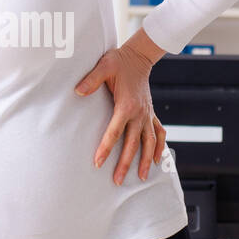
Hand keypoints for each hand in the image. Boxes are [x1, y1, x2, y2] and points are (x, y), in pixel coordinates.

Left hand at [74, 29, 167, 184]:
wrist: (139, 57)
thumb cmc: (119, 62)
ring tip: (142, 177)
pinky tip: (159, 160)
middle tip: (118, 181)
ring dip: (147, 160)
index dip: (105, 148)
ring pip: (149, 142)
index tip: (98, 163)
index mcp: (126, 105)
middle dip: (125, 163)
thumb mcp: (104, 66)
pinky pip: (159, 133)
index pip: (114, 132)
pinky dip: (160, 147)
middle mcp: (139, 113)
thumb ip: (91, 79)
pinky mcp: (151, 113)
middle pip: (132, 144)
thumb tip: (78, 91)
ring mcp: (147, 115)